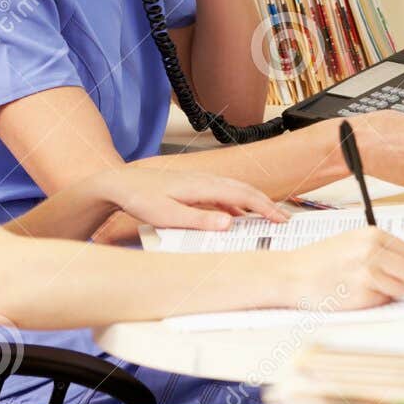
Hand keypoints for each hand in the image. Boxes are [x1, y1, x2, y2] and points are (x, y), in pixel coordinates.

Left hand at [88, 166, 288, 232]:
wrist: (120, 182)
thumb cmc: (141, 199)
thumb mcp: (168, 216)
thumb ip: (199, 220)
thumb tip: (230, 223)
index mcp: (203, 186)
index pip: (243, 195)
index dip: (265, 208)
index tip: (280, 220)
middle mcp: (205, 180)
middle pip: (244, 189)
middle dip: (266, 204)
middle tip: (283, 220)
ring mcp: (200, 182)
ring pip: (235, 190)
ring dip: (254, 202)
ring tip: (267, 217)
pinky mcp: (194, 186)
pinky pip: (223, 194)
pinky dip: (237, 204)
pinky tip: (237, 217)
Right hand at [285, 227, 403, 310]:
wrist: (291, 274)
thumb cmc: (317, 260)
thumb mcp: (351, 241)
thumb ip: (377, 248)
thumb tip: (402, 263)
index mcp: (372, 234)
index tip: (397, 272)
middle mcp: (373, 251)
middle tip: (391, 285)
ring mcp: (369, 273)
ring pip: (403, 287)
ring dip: (393, 292)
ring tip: (373, 290)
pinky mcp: (362, 295)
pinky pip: (384, 301)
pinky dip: (376, 302)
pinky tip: (358, 295)